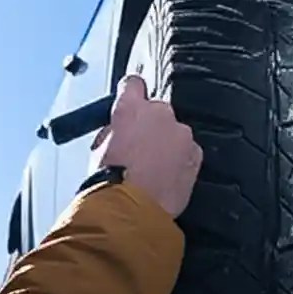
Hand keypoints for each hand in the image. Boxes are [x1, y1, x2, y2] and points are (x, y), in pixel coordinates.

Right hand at [89, 75, 201, 217]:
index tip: (132, 98)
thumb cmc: (109, 183)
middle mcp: (159, 114)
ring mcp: (181, 133)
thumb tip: (120, 132)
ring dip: (167, 144)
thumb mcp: (98, 148)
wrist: (131, 209)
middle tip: (140, 148)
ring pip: (174, 132)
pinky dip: (180, 160)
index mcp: (130, 109)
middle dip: (150, 125)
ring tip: (153, 168)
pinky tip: (166, 176)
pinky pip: (188, 151)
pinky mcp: (195, 153)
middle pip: (157, 110)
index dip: (130, 92)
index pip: (132, 84)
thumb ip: (114, 131)